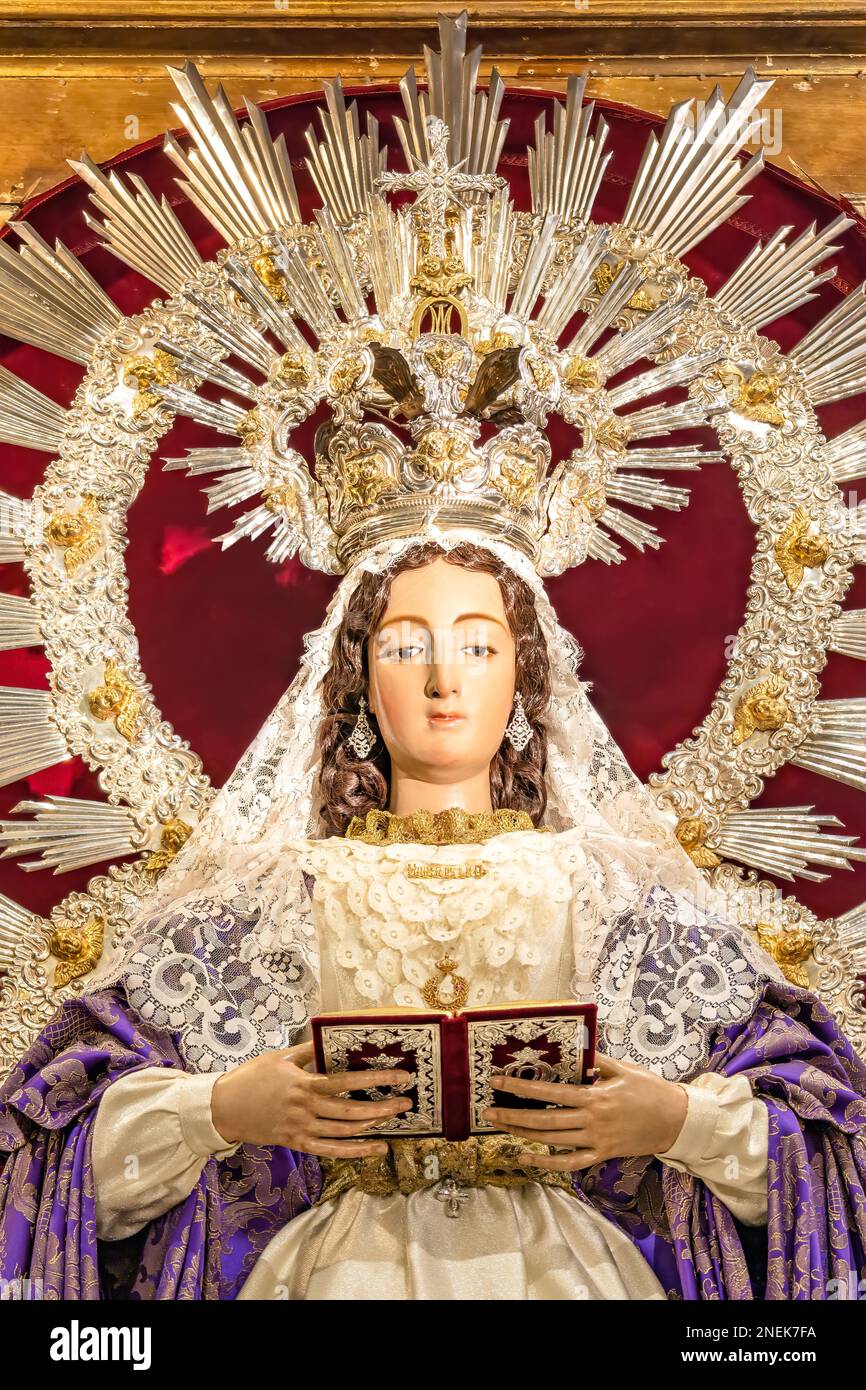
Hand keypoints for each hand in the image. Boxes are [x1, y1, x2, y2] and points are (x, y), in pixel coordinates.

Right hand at [211, 1040, 412, 1156]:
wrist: (223, 1109)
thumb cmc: (251, 1078)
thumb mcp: (280, 1057)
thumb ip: (308, 1050)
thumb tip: (331, 1037)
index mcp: (304, 1084)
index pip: (347, 1082)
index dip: (375, 1080)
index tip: (400, 1076)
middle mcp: (306, 1109)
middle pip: (351, 1110)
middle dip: (382, 1107)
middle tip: (406, 1103)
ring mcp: (302, 1129)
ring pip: (344, 1132)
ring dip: (372, 1128)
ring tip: (394, 1122)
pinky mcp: (297, 1143)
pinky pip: (330, 1150)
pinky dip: (354, 1151)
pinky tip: (374, 1148)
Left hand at [481, 1049, 688, 1172]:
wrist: (675, 1120)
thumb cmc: (649, 1090)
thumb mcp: (623, 1068)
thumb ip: (597, 1060)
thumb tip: (575, 1048)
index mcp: (593, 1096)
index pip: (550, 1092)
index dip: (521, 1088)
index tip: (498, 1083)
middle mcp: (591, 1120)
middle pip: (544, 1120)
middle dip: (513, 1115)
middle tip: (488, 1111)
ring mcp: (595, 1140)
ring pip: (552, 1140)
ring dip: (524, 1134)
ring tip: (501, 1128)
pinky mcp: (602, 1154)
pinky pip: (570, 1163)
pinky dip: (547, 1164)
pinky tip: (527, 1158)